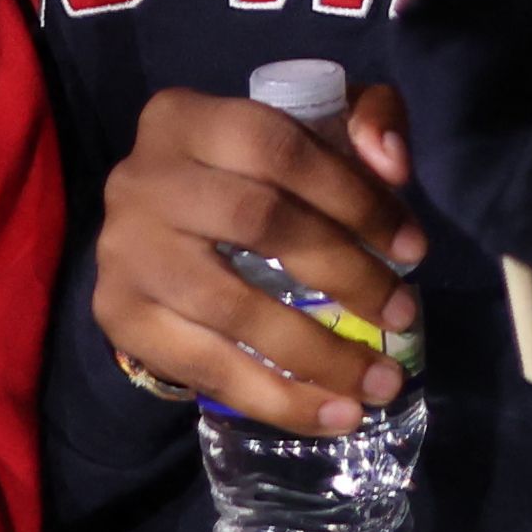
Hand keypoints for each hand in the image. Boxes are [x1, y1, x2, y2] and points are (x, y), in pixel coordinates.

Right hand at [85, 83, 425, 441]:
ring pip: (233, 309)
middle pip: (260, 223)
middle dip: (346, 274)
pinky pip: (206, 369)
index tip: (414, 248)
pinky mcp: (118, 318)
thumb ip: (364, 117)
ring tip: (380, 384)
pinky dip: (277, 398)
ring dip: (318, 355)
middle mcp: (142, 178)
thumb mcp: (308, 126)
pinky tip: (333, 415)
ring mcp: (124, 253)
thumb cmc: (249, 174)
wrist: (157, 233)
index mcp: (188, 117)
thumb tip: (394, 163)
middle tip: (403, 314)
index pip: (281, 148)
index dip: (355, 197)